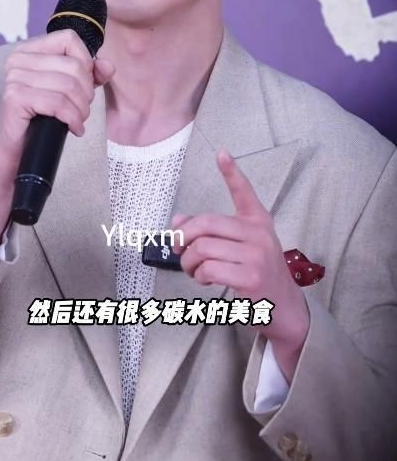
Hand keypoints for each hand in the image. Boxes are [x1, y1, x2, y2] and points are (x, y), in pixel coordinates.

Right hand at [0, 29, 114, 245]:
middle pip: (74, 66)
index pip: (69, 40)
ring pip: (69, 86)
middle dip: (86, 92)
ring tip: (76, 119)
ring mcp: (14, 77)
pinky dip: (72, 119)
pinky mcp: (15, 97)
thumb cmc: (44, 117)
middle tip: (81, 109)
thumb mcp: (71, 91)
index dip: (85, 63)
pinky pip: (58, 103)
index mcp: (30, 51)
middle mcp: (18, 60)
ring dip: (80, 109)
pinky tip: (72, 128)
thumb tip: (107, 66)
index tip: (84, 84)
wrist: (21, 150)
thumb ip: (91, 74)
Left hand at [171, 149, 309, 380]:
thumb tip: (177, 222)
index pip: (244, 192)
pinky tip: (206, 280)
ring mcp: (257, 255)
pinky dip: (200, 276)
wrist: (283, 306)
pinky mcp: (251, 278)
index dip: (232, 172)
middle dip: (184, 238)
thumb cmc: (255, 271)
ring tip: (194, 270)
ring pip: (203, 248)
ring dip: (189, 263)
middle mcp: (259, 233)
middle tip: (179, 250)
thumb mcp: (237, 247)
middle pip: (207, 224)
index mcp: (257, 221)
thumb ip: (209, 233)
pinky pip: (209, 269)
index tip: (221, 153)